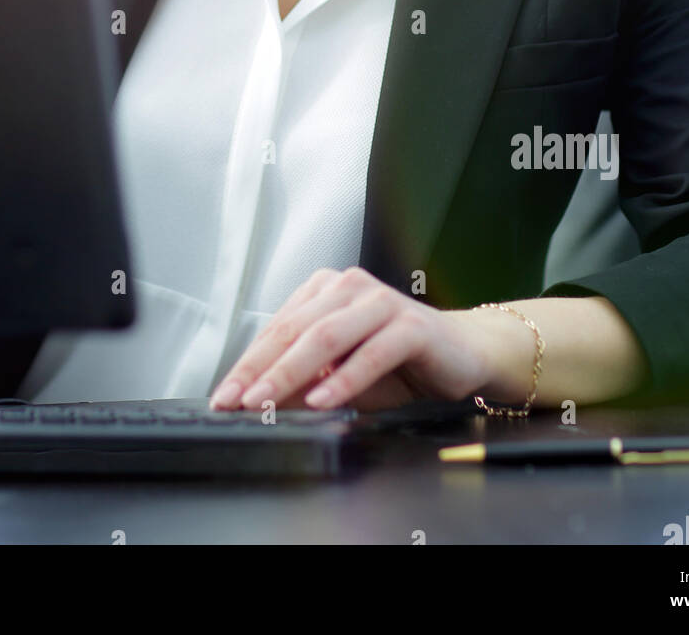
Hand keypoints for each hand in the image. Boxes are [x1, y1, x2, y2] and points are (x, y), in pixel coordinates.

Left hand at [208, 267, 492, 411]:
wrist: (465, 354)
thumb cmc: (399, 362)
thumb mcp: (341, 374)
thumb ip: (304, 381)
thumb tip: (259, 401)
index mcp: (326, 291)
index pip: (277, 328)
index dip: (247, 364)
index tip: (223, 396)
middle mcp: (349, 287)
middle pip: (294, 330)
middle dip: (259, 369)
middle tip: (234, 401)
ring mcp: (380, 302)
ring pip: (325, 337)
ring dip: (291, 372)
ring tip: (267, 401)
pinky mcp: (410, 325)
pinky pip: (370, 353)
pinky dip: (344, 379)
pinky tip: (323, 400)